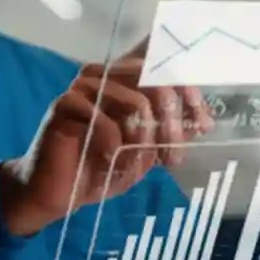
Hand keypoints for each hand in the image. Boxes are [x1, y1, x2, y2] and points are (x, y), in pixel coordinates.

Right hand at [0, 39, 214, 236]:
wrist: (55, 193)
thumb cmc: (99, 168)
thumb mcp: (145, 152)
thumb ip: (169, 133)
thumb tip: (205, 122)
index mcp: (124, 78)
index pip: (165, 67)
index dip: (189, 91)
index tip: (204, 123)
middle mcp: (105, 73)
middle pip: (157, 81)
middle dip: (173, 123)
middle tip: (174, 155)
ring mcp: (84, 86)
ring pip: (137, 101)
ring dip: (148, 138)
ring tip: (144, 163)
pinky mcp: (65, 104)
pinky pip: (107, 122)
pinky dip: (117, 148)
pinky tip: (111, 162)